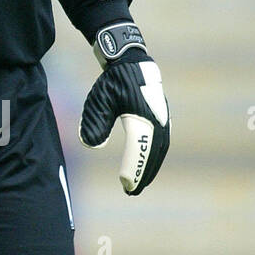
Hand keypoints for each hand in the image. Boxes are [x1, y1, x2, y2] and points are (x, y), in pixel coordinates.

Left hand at [78, 22, 169, 195]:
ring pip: (159, 149)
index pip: (139, 148)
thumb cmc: (113, 82)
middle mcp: (157, 119)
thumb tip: (92, 145)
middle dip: (143, 174)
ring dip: (150, 168)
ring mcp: (162, 119)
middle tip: (131, 191)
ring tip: (139, 184)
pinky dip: (155, 157)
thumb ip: (94, 122)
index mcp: (142, 115)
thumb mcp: (98, 100)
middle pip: (152, 153)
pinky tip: (147, 165)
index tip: (124, 184)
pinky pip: (161, 143)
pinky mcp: (162, 118)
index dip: (133, 168)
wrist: (131, 62)